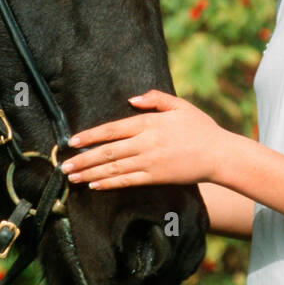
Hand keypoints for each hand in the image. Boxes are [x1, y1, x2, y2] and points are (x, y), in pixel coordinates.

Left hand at [58, 89, 227, 189]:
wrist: (219, 154)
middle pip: (107, 151)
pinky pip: (127, 181)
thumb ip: (155, 99)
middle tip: (64, 165)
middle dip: (83, 158)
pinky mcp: (156, 177)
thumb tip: (132, 100)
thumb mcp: (180, 106)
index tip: (72, 141)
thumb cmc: (200, 128)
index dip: (90, 135)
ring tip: (73, 176)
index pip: (112, 129)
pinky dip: (109, 183)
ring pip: (113, 167)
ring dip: (90, 172)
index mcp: (149, 123)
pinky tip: (95, 185)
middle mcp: (145, 142)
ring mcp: (150, 161)